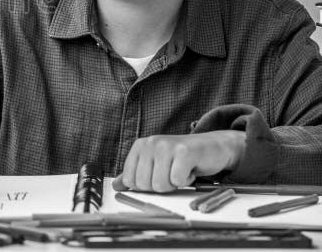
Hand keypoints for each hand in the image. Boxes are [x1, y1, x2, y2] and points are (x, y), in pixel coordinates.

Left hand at [112, 130, 244, 192]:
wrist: (211, 147)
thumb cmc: (181, 158)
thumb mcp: (155, 164)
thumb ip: (135, 174)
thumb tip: (116, 186)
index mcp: (140, 146)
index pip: (130, 180)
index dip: (146, 186)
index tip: (158, 176)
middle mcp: (150, 143)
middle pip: (144, 184)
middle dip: (161, 186)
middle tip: (172, 174)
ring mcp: (166, 146)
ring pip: (160, 185)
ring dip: (174, 184)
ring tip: (181, 170)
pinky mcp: (184, 152)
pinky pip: (177, 180)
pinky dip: (186, 181)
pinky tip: (190, 170)